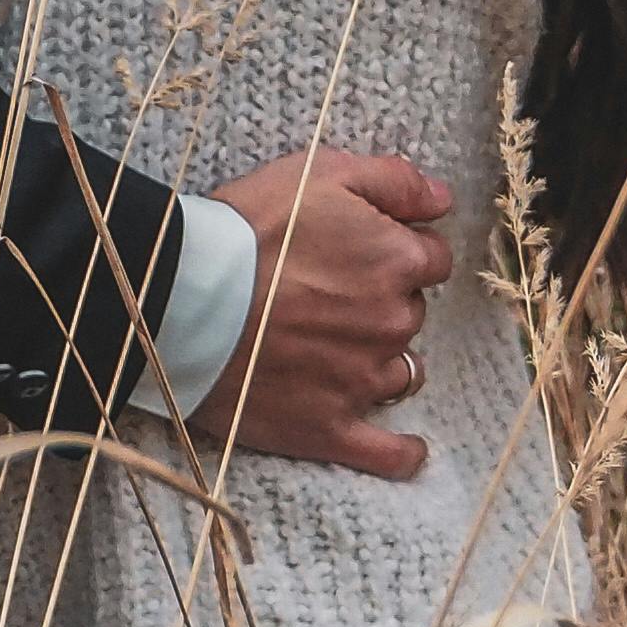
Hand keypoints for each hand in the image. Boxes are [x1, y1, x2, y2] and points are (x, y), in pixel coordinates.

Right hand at [185, 152, 454, 481]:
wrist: (184, 296)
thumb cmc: (248, 229)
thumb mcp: (321, 173)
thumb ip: (392, 181)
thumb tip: (442, 200)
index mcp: (396, 261)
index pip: (432, 259)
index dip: (399, 251)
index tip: (365, 253)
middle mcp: (391, 323)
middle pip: (410, 314)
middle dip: (382, 304)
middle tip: (328, 296)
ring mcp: (362, 380)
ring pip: (401, 373)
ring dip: (379, 362)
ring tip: (335, 352)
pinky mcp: (328, 427)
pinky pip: (385, 453)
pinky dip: (399, 453)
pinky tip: (407, 450)